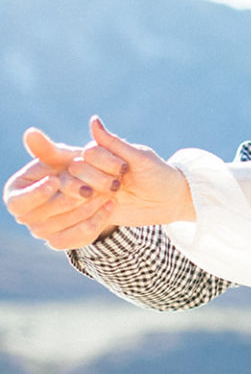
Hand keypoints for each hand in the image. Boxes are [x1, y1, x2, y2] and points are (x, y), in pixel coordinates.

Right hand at [3, 128, 119, 250]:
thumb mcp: (67, 157)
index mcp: (20, 192)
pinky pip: (78, 238)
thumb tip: (30, 132)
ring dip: (85, 210)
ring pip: (62, 227)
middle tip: (90, 189)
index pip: (17, 201)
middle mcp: (27, 214)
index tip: (55, 181)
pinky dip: (96, 221)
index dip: (35, 194)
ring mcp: (44, 230)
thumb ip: (48, 149)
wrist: (107, 188)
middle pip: (41, 216)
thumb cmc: (80, 166)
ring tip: (106, 193)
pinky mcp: (66, 241)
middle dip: (67, 200)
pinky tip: (111, 205)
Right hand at [71, 117, 195, 227]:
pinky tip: (110, 206)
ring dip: (92, 193)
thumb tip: (93, 119)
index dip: (105, 162)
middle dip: (97, 178)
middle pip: (76, 169)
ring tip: (114, 195)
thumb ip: (115, 143)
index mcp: (104, 153)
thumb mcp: (141, 159)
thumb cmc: (158, 175)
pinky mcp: (92, 208)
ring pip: (71, 188)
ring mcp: (91, 189)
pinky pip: (77, 208)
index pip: (89, 152)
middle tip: (119, 186)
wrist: (170, 203)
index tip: (125, 170)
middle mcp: (93, 169)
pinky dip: (90, 207)